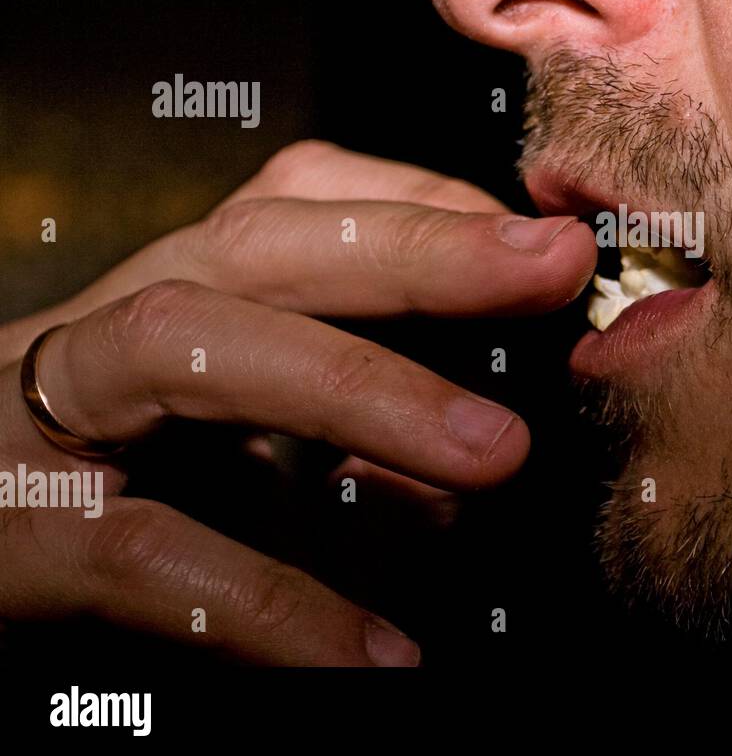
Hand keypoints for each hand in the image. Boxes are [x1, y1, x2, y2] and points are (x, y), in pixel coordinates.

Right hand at [0, 140, 595, 664]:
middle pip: (252, 243)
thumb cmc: (96, 514)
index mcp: (166, 300)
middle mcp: (103, 333)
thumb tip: (481, 464)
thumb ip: (340, 448)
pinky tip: (379, 652)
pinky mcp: (8, 536)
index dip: (417, 203)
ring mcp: (34, 420)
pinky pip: (145, 554)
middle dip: (413, 249)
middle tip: (554, 266)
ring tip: (496, 452)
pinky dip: (273, 601)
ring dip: (355, 389)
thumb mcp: (228, 461)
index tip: (533, 240)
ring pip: (183, 345)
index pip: (289, 203)